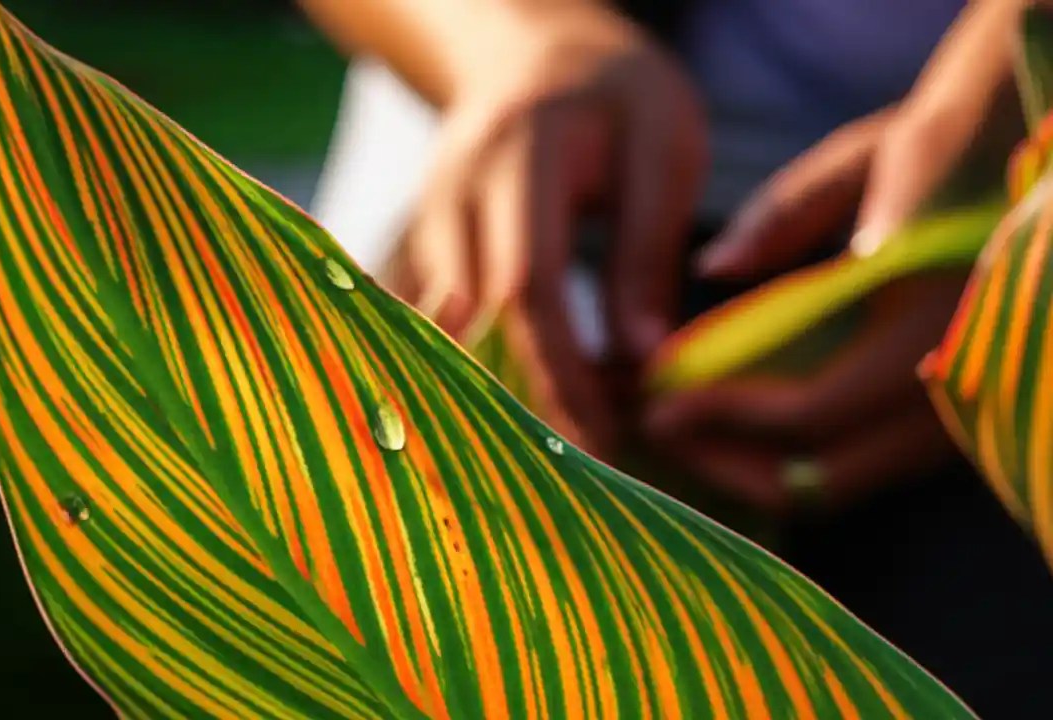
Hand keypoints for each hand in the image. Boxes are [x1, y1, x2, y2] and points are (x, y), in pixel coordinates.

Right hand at [384, 5, 706, 452]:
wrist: (530, 49)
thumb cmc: (616, 94)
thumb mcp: (663, 148)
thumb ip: (647, 249)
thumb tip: (642, 359)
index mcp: (519, 155)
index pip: (528, 285)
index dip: (560, 370)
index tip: (605, 438)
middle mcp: (452, 190)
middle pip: (469, 321)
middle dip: (519, 403)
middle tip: (574, 473)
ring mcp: (423, 217)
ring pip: (435, 332)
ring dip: (480, 397)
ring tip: (532, 462)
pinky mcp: (416, 242)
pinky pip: (422, 325)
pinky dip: (453, 375)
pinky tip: (487, 423)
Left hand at [645, 112, 965, 513]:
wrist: (1022, 153)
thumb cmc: (946, 145)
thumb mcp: (864, 159)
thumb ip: (785, 215)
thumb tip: (710, 266)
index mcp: (933, 320)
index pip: (814, 408)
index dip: (723, 415)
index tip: (656, 400)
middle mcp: (957, 384)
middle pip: (822, 478)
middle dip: (726, 462)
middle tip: (656, 426)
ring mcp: (961, 413)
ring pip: (840, 484)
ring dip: (754, 467)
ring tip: (686, 427)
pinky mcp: (953, 419)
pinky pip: (861, 467)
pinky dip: (793, 458)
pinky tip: (740, 423)